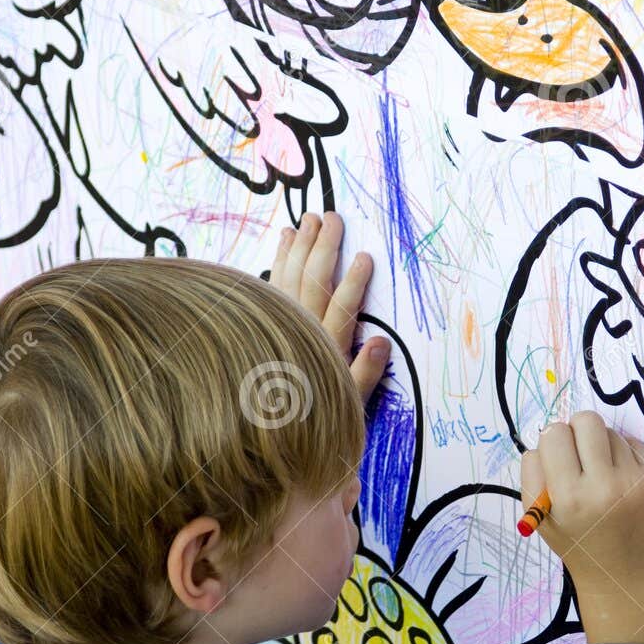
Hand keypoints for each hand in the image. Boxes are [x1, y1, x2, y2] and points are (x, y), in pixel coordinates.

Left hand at [269, 211, 390, 403]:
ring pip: (291, 276)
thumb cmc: (312, 413)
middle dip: (325, 247)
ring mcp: (282, 320)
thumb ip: (365, 374)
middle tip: (333, 218)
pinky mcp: (268, 315)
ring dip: (301, 244)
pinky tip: (285, 237)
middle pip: (313, 282)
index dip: (354, 282)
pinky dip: (280, 256)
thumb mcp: (346, 402)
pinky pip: (273, 280)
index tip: (364, 257)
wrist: (262, 426)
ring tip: (310, 218)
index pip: (342, 309)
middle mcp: (302, 329)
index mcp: (327, 348)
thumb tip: (382, 343)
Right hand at [522, 411, 643, 643]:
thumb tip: (548, 434)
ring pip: (611, 432)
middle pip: (587, 420)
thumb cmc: (576, 542)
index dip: (552, 442)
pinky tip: (620, 479)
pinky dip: (623, 455)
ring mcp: (636, 481)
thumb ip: (533, 472)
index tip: (557, 456)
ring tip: (601, 474)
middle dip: (577, 431)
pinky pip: (634, 443)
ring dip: (601, 445)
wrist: (624, 574)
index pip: (554, 434)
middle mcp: (605, 486)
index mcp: (569, 497)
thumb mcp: (539, 516)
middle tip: (578, 454)